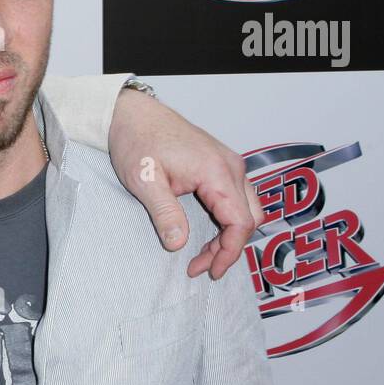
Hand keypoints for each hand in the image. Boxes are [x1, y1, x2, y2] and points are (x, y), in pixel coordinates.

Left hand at [108, 88, 263, 279]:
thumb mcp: (144, 181)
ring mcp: (229, 163)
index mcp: (216, 171)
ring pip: (246, 209)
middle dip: (229, 248)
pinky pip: (237, 198)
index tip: (209, 270)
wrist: (134, 114)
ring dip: (229, 235)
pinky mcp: (221, 164)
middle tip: (200, 266)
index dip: (229, 252)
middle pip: (249, 218)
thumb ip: (164, 213)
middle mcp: (230, 166)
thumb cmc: (138, 140)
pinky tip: (208, 232)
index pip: (240, 222)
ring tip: (202, 254)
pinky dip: (228, 219)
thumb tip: (178, 244)